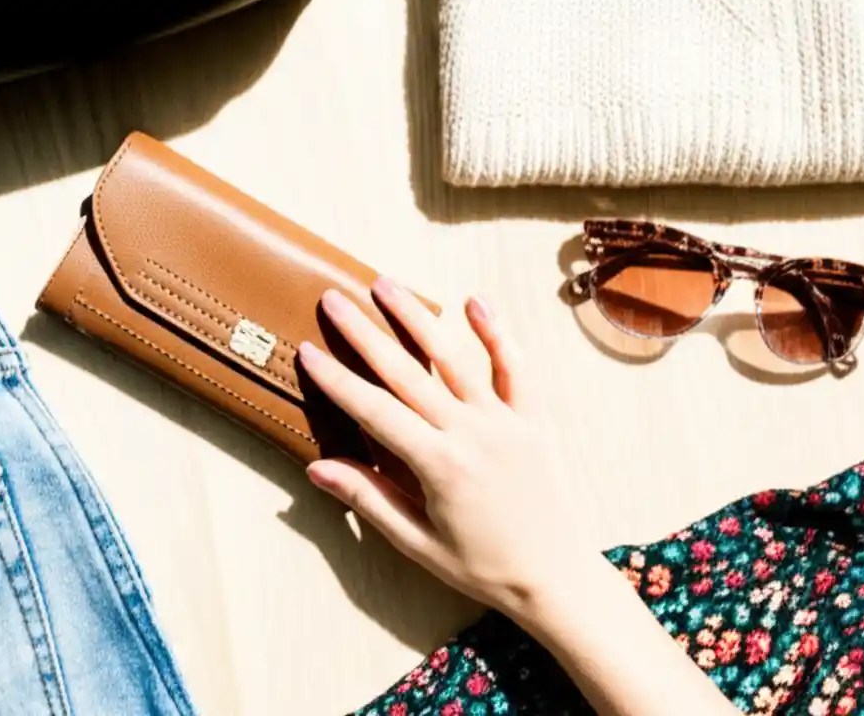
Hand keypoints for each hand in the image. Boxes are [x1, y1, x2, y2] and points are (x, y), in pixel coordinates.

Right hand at [298, 278, 590, 614]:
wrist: (556, 577)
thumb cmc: (484, 568)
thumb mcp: (418, 544)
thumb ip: (369, 500)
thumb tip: (317, 468)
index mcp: (439, 466)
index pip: (375, 411)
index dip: (338, 380)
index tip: (308, 351)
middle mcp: (472, 433)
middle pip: (407, 372)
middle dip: (365, 334)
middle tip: (334, 299)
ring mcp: (506, 421)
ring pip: (454, 358)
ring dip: (417, 318)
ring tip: (385, 285)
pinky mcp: (535, 420)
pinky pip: (515, 368)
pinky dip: (496, 332)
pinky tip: (474, 301)